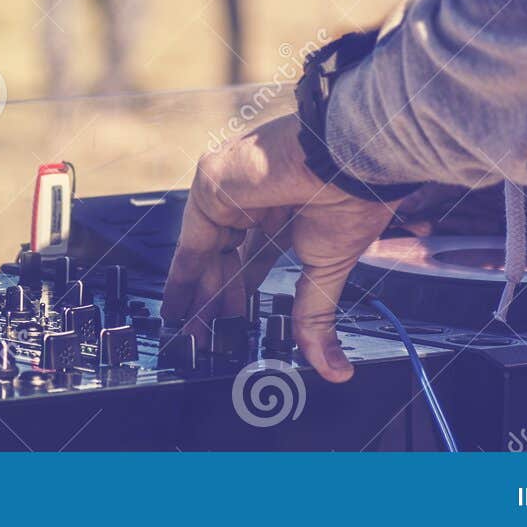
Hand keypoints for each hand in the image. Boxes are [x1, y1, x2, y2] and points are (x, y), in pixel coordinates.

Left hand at [161, 114, 397, 382]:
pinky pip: (192, 238)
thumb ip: (315, 316)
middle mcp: (257, 199)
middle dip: (217, 300)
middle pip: (227, 257)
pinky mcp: (212, 184)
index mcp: (288, 210)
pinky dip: (183, 275)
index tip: (235, 321)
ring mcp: (233, 190)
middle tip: (206, 338)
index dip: (243, 291)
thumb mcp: (327, 266)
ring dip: (198, 294)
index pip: (255, 257)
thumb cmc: (351, 195)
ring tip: (190, 333)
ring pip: (207, 250)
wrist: (348, 158)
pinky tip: (175, 305)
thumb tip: (336, 369)